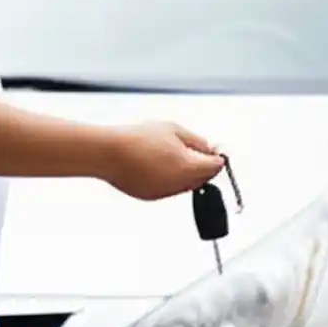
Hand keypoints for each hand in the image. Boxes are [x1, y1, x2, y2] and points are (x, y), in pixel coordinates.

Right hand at [101, 121, 224, 199]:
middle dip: (204, 166)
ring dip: (187, 172)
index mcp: (189, 168)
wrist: (108, 153)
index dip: (218, 157)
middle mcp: (179, 185)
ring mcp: (165, 193)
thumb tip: (210, 150)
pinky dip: (169, 178)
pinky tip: (156, 163)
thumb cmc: (139, 138)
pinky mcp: (150, 196)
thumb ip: (197, 142)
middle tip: (197, 150)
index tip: (217, 150)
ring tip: (171, 153)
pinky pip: (168, 188)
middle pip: (202, 178)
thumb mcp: (175, 131)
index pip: (215, 167)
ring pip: (185, 184)